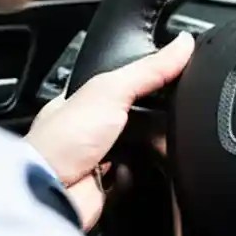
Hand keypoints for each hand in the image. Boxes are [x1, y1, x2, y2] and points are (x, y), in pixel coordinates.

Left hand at [25, 33, 193, 229]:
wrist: (52, 193)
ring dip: (153, 147)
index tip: (182, 75)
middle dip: (158, 119)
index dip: (154, 78)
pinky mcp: (112, 186)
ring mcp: (102, 158)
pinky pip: (142, 176)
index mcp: (89, 99)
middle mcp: (94, 128)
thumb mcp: (110, 90)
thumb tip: (184, 43)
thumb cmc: (62, 141)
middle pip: (142, 116)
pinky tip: (138, 169)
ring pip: (144, 147)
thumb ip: (149, 69)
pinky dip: (145, 174)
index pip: (129, 82)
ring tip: (156, 146)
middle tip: (173, 116)